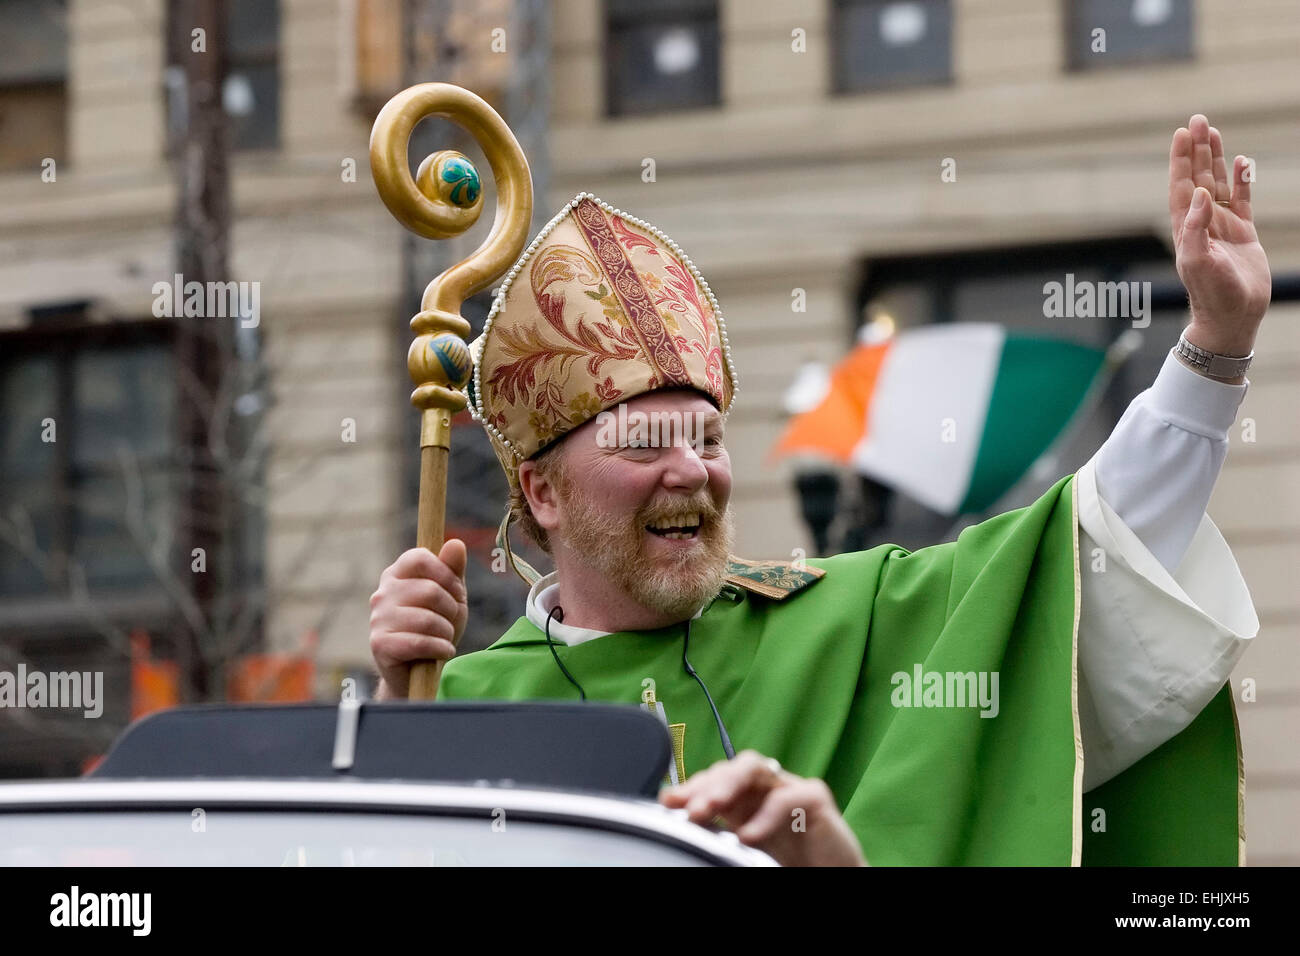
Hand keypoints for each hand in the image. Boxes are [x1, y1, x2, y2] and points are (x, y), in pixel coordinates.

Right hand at [368, 540, 468, 698]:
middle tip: (450, 621)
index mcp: (396, 574)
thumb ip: (453, 570)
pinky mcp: (379, 644)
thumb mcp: (451, 596)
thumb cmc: (435, 628)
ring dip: (447, 632)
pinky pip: (420, 642)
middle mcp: (383, 593)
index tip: (455, 591)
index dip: (446, 574)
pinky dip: (440, 649)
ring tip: (445, 639)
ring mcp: (378, 618)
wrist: (418, 671)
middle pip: (429, 590)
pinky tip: (442, 652)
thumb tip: (456, 543)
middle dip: (451, 609)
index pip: (420, 558)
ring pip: (427, 619)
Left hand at [659, 750, 866, 866]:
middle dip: (704, 784)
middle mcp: (763, 788)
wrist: (835, 874)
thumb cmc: (791, 861)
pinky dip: (765, 815)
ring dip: (727, 783)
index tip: (667, 803)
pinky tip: (748, 835)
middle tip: (686, 809)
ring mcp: (789, 787)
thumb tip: (679, 833)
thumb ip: (720, 838)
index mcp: (743, 800)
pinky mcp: (815, 797)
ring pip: (753, 767)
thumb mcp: (747, 851)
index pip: (712, 781)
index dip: (689, 788)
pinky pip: (787, 796)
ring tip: (708, 808)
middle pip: (728, 768)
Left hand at [1168, 114, 1270, 367]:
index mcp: (1186, 228)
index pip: (1181, 186)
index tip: (1180, 134)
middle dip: (1196, 150)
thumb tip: (1199, 195)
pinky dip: (1241, 180)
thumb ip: (1195, 228)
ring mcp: (1222, 227)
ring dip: (1215, 159)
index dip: (1180, 160)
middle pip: (1198, 177)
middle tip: (1197, 121)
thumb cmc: (1211, 294)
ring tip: (1212, 132)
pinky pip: (1241, 200)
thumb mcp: (1198, 262)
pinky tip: (1241, 161)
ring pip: (1218, 184)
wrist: (1232, 317)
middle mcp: (1201, 223)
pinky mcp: (1243, 234)